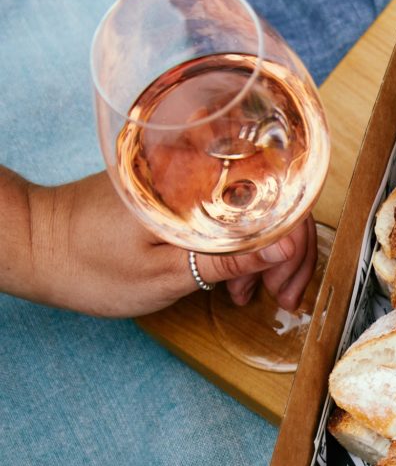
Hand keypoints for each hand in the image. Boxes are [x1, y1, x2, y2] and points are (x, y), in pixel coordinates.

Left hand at [9, 170, 316, 317]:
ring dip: (264, 251)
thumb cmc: (87, 265)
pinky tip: (232, 274)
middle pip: (274, 201)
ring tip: (249, 292)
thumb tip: (286, 247)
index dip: (294, 248)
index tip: (286, 288)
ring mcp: (189, 177)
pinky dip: (240, 242)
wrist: (31, 244)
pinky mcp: (180, 188)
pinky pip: (229, 209)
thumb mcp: (165, 275)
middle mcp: (196, 170)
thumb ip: (228, 259)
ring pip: (255, 207)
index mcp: (195, 186)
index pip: (278, 202)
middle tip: (278, 296)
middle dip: (286, 253)